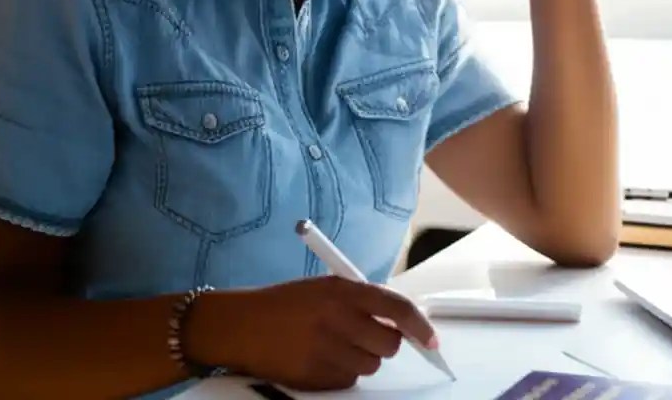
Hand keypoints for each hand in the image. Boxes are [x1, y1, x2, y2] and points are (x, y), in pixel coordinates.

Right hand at [189, 276, 436, 390]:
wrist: (240, 325)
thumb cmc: (285, 305)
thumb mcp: (324, 288)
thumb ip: (361, 301)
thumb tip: (400, 322)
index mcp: (341, 290)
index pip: (396, 309)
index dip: (420, 326)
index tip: (431, 339)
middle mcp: (335, 319)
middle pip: (389, 344)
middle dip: (385, 343)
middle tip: (367, 337)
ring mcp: (324, 350)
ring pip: (370, 365)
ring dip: (361, 359)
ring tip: (334, 345)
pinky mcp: (313, 376)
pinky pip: (347, 382)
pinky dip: (340, 374)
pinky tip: (318, 359)